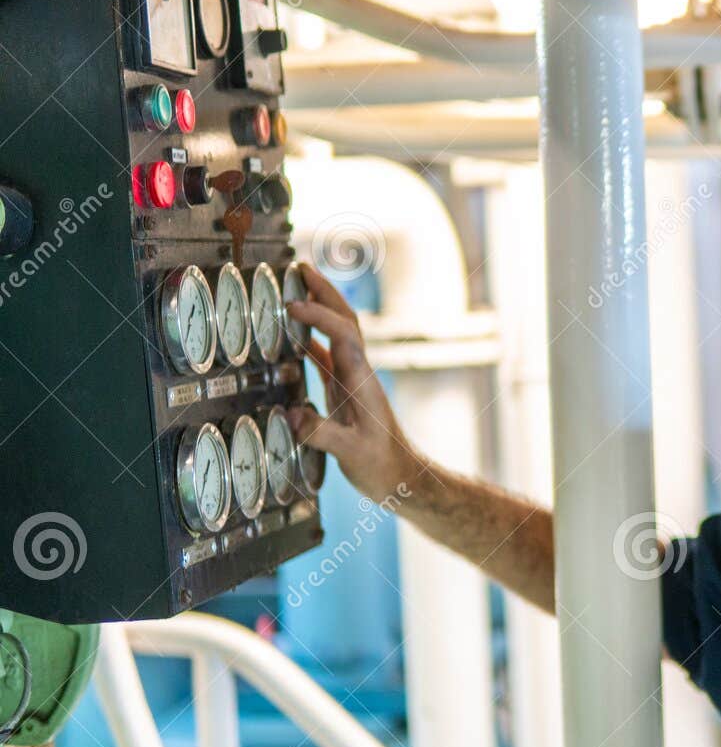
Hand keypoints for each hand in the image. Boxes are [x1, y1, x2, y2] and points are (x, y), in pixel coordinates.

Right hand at [285, 264, 423, 501]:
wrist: (402, 478)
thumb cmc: (384, 466)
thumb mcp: (352, 452)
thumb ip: (322, 433)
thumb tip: (292, 414)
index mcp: (362, 380)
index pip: (343, 333)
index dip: (319, 316)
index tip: (292, 306)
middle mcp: (359, 374)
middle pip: (345, 321)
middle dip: (325, 292)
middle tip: (301, 268)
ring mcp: (353, 381)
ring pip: (337, 334)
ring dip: (319, 310)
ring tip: (296, 289)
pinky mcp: (346, 393)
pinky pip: (327, 358)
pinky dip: (310, 341)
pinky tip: (293, 337)